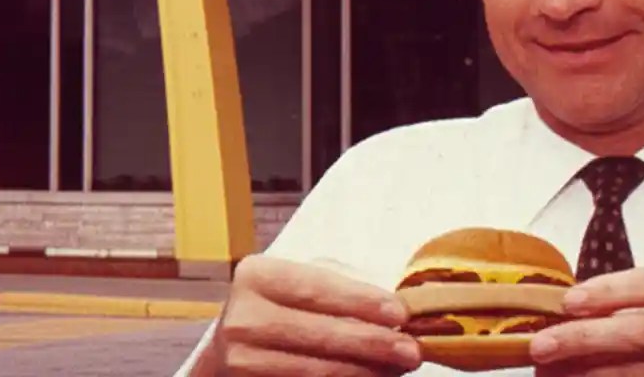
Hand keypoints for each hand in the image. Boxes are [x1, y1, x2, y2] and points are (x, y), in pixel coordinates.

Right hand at [197, 254, 421, 375]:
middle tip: (412, 349)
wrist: (231, 345)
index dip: (361, 301)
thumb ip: (340, 284)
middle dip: (372, 343)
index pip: (317, 288)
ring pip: (315, 370)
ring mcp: (241, 360)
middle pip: (319, 333)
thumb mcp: (300, 280)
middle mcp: (242, 318)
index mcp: (256, 277)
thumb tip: (392, 304)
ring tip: (399, 367)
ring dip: (365, 370)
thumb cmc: (279, 305)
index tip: (400, 313)